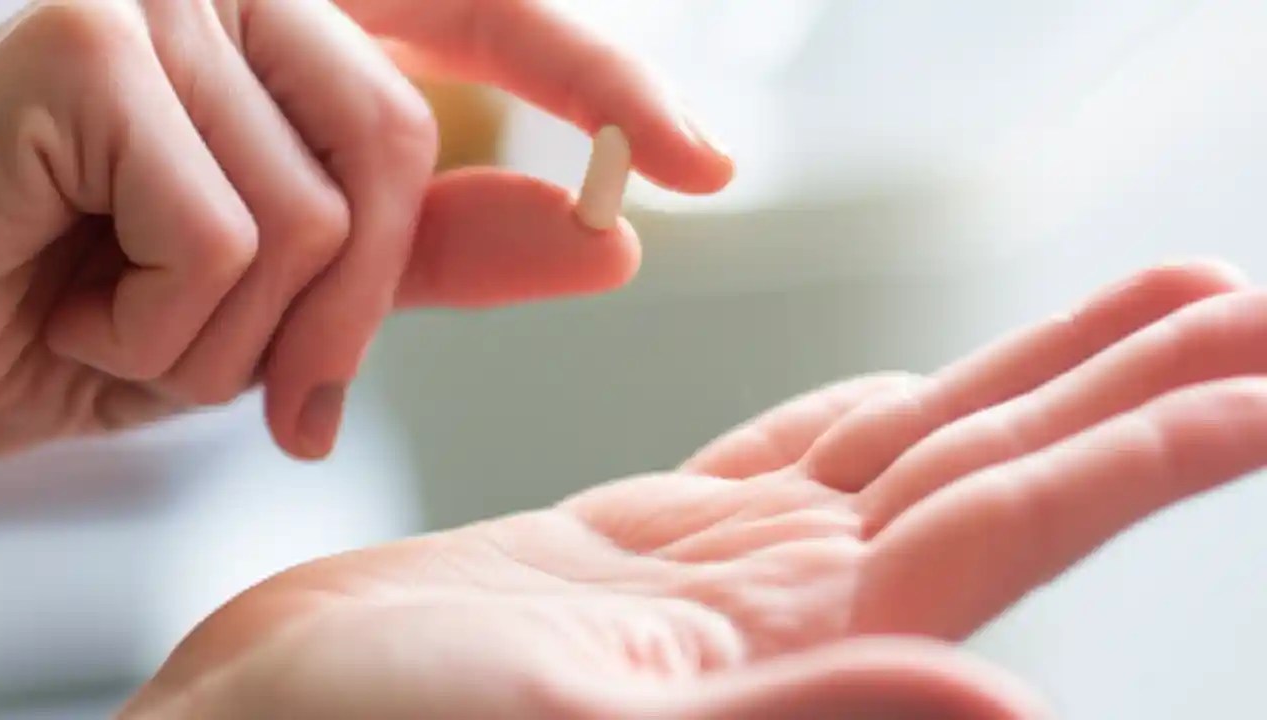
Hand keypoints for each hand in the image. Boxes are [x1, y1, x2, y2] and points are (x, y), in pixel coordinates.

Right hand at [0, 0, 730, 457]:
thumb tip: (606, 233)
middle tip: (275, 389)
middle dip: (347, 305)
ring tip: (134, 324)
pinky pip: (230, 231)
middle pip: (397, 142)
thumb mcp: (300, 298)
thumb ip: (445, 255)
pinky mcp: (81, 45)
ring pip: (322, 201)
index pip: (484, 17)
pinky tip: (73, 298)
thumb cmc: (95, 313)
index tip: (698, 161)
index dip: (597, 84)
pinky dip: (167, 326)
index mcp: (290, 25)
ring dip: (245, 331)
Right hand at [123, 261, 1264, 718]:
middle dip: (1123, 389)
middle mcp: (781, 611)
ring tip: (1139, 314)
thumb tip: (998, 696)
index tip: (1258, 384)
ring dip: (1025, 377)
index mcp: (786, 654)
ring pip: (911, 446)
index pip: (1011, 525)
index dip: (1143, 452)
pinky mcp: (639, 547)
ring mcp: (718, 575)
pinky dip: (864, 414)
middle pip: (992, 469)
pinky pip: (786, 456)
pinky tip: (923, 391)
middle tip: (1237, 306)